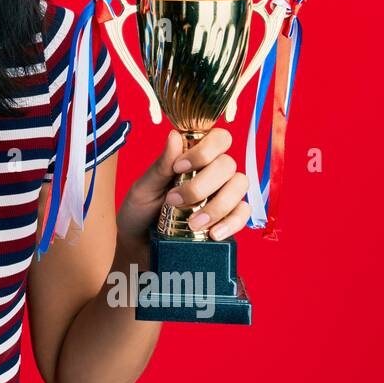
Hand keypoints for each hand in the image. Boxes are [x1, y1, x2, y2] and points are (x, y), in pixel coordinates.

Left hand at [117, 128, 250, 256]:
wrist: (140, 247)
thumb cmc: (140, 212)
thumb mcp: (144, 188)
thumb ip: (161, 165)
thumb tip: (174, 136)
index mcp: (193, 158)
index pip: (217, 139)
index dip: (204, 150)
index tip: (178, 167)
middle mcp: (212, 172)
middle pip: (228, 164)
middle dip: (203, 183)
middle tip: (175, 201)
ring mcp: (223, 194)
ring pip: (240, 186)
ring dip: (218, 205)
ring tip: (193, 223)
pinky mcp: (228, 217)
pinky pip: (243, 213)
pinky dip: (231, 223)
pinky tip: (213, 233)